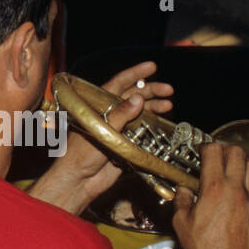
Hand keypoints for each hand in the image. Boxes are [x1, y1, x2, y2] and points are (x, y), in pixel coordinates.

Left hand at [30, 62, 168, 213]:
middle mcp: (110, 114)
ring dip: (154, 107)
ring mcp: (119, 128)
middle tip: (169, 89)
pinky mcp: (127, 144)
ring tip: (169, 105)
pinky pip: (143, 131)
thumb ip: (120, 115)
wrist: (80, 181)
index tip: (152, 66)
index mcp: (98, 106)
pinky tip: (165, 121)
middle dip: (150, 91)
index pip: (118, 84)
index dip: (135, 73)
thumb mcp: (100, 131)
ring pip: (140, 113)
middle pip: (133, 96)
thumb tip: (138, 98)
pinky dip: (155, 125)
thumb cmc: (80, 155)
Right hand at [175, 142, 248, 248]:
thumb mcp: (181, 221)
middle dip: (226, 149)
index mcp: (214, 188)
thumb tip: (184, 191)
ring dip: (244, 163)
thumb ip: (181, 200)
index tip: (202, 150)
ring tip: (235, 168)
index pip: (214, 152)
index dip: (206, 146)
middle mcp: (237, 191)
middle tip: (219, 155)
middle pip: (238, 154)